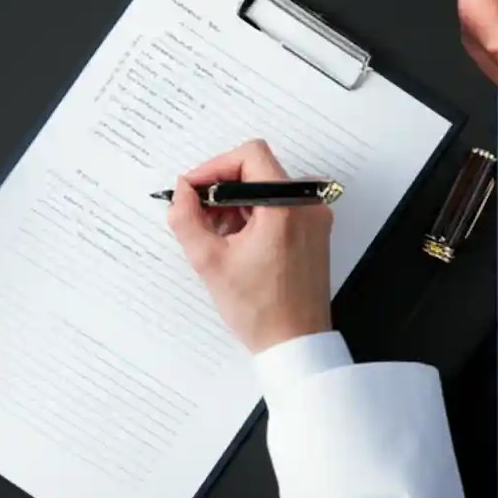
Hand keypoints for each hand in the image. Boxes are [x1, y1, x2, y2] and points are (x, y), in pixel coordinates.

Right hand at [167, 139, 332, 352]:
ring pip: (268, 190)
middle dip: (223, 190)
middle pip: (259, 170)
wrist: (295, 342)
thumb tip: (181, 191)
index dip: (216, 167)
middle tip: (201, 218)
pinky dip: (255, 216)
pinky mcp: (315, 232)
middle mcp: (309, 205)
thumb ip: (185, 217)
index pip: (250, 154)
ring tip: (219, 238)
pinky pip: (281, 207)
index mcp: (288, 206)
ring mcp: (316, 218)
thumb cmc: (260, 309)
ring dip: (237, 205)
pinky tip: (238, 245)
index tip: (195, 190)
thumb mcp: (209, 261)